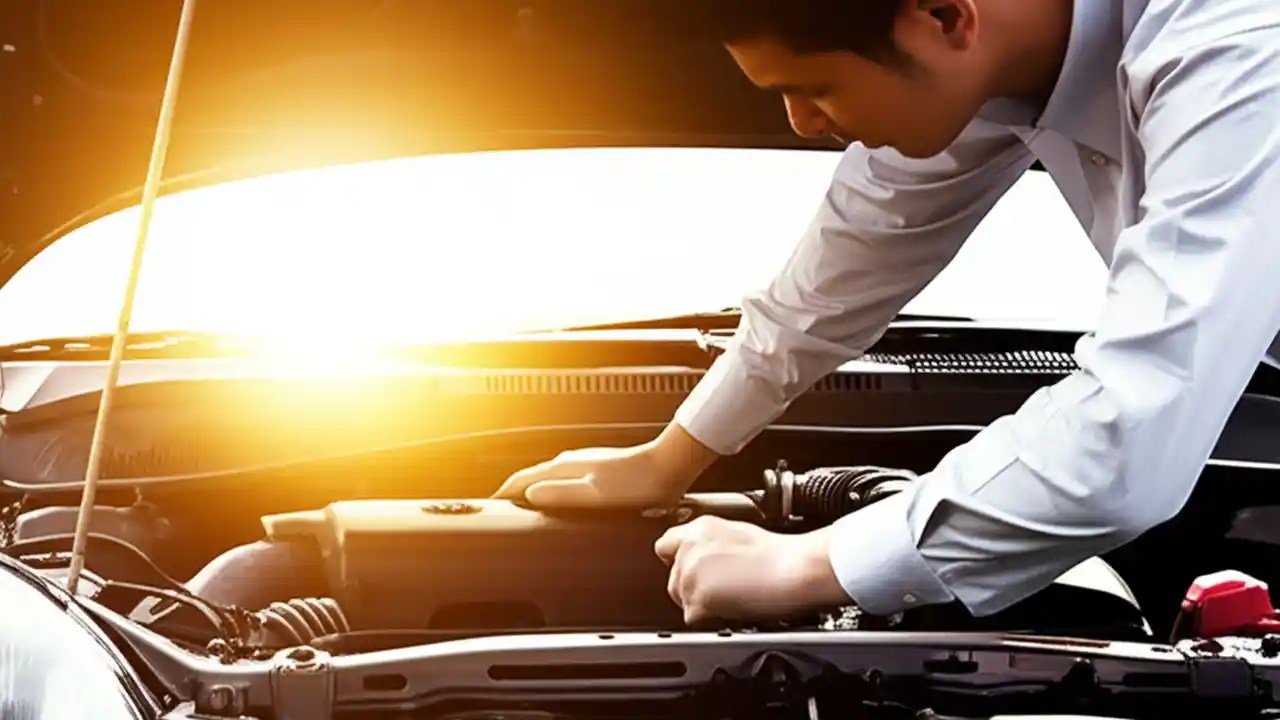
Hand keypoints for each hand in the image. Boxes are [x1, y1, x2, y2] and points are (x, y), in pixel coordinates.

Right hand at [492, 422, 718, 507]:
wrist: (668, 468)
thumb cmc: (637, 484)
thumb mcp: (593, 495)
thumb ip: (559, 494)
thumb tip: (529, 495)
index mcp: (565, 467)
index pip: (521, 479)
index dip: (503, 493)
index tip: (489, 506)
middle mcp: (571, 462)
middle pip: (531, 478)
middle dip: (514, 492)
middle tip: (502, 510)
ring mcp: (585, 465)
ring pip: (548, 479)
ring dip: (533, 491)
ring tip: (526, 509)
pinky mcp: (598, 471)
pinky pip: (564, 481)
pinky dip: (552, 492)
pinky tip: (562, 502)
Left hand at [654, 516, 851, 625]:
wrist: (795, 568)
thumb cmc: (780, 554)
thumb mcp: (737, 533)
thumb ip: (711, 544)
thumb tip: (706, 559)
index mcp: (700, 528)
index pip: (666, 546)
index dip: (678, 562)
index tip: (693, 572)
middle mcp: (689, 547)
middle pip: (673, 578)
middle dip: (691, 588)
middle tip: (720, 592)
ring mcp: (690, 572)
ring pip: (680, 599)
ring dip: (700, 604)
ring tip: (730, 599)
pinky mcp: (697, 597)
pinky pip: (691, 618)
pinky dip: (709, 619)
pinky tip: (731, 609)